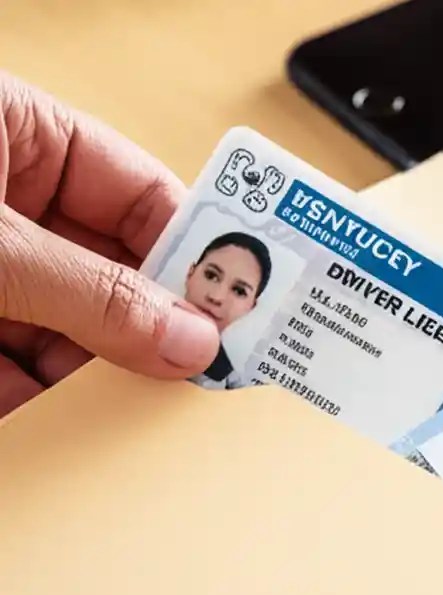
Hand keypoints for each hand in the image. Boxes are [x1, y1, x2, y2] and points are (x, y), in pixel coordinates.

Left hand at [0, 73, 218, 415]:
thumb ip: (91, 293)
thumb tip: (188, 338)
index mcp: (17, 138)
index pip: (139, 196)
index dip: (194, 252)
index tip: (241, 308)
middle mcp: (2, 204)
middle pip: (111, 272)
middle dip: (150, 328)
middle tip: (200, 376)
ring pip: (63, 331)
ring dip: (94, 379)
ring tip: (134, 418)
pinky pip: (12, 367)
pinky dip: (36, 402)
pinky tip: (69, 431)